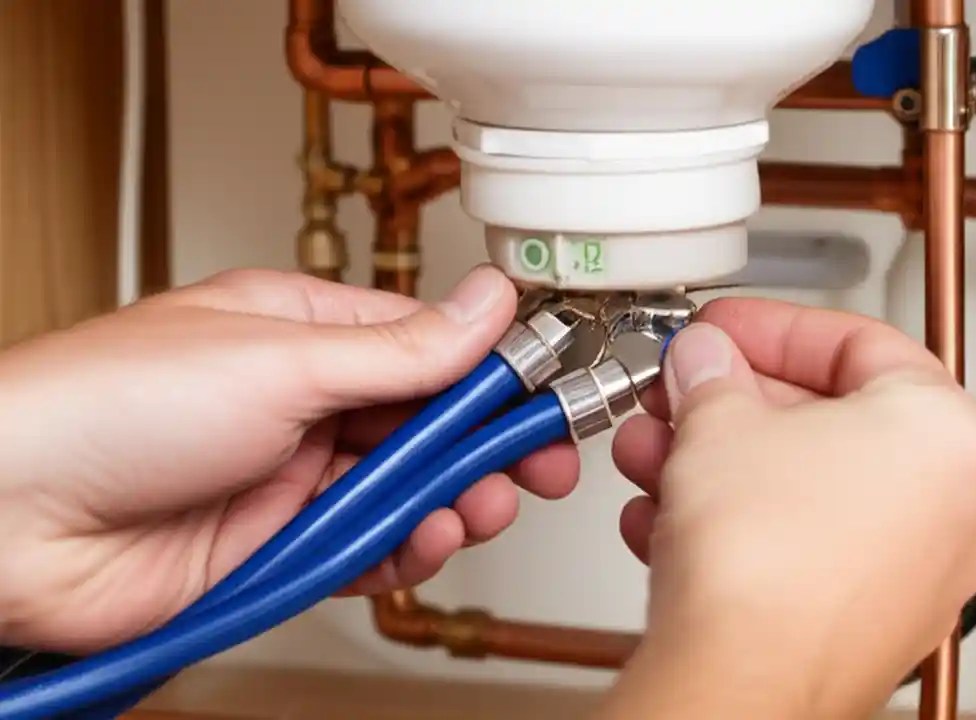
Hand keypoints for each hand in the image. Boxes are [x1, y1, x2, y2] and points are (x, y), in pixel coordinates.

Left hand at [0, 266, 577, 653]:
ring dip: (450, 502)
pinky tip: (422, 543)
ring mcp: (286, 477)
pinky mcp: (273, 548)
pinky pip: (362, 550)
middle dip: (483, 447)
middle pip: (422, 423)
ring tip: (478, 509)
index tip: (544, 392)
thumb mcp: (281, 361)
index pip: (424, 344)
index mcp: (299, 330)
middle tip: (536, 466)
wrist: (8, 520)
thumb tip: (488, 299)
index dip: (491, 371)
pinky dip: (401, 551)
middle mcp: (297, 402)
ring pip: (401, 491)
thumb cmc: (109, 406)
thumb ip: (400, 348)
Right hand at [601, 299, 975, 719]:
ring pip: (807, 489)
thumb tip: (707, 360)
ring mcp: (918, 575)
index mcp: (952, 435)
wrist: (736, 684)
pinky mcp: (869, 624)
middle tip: (682, 393)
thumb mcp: (719, 420)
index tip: (722, 330)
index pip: (858, 343)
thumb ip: (712, 370)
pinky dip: (740, 524)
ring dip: (721, 464)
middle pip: (831, 421)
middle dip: (734, 405)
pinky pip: (803, 547)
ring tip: (659, 457)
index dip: (771, 327)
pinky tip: (672, 521)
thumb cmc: (763, 567)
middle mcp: (957, 508)